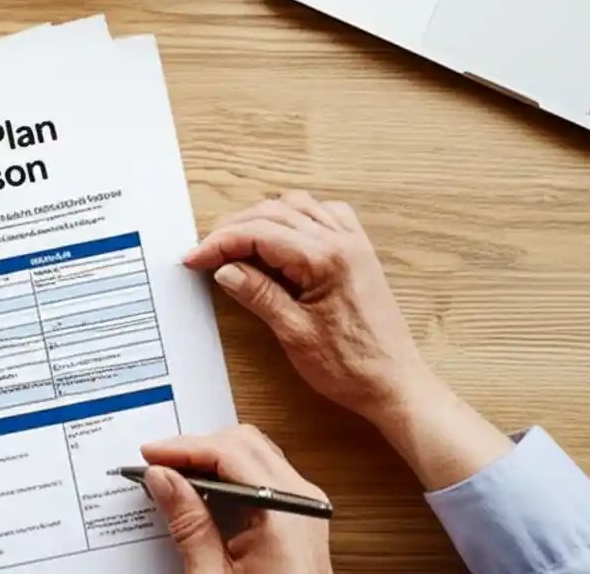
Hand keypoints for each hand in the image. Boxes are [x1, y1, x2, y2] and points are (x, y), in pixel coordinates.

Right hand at [142, 425, 331, 573]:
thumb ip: (189, 524)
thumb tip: (163, 478)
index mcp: (285, 514)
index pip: (230, 453)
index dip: (184, 448)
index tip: (150, 456)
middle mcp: (303, 501)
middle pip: (244, 443)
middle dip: (196, 448)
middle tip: (158, 467)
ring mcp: (306, 506)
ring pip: (253, 453)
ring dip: (212, 459)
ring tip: (174, 479)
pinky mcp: (300, 515)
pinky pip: (262, 474)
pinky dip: (229, 475)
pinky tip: (201, 493)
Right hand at [185, 191, 433, 424]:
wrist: (395, 383)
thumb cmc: (352, 367)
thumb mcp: (294, 334)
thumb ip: (258, 294)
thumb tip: (225, 270)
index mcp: (326, 259)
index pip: (258, 233)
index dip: (220, 242)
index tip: (195, 258)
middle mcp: (342, 241)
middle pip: (273, 212)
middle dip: (234, 228)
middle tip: (207, 253)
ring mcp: (353, 243)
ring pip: (297, 205)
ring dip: (262, 218)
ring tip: (236, 244)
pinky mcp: (358, 252)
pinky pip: (323, 214)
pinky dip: (294, 217)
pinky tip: (280, 237)